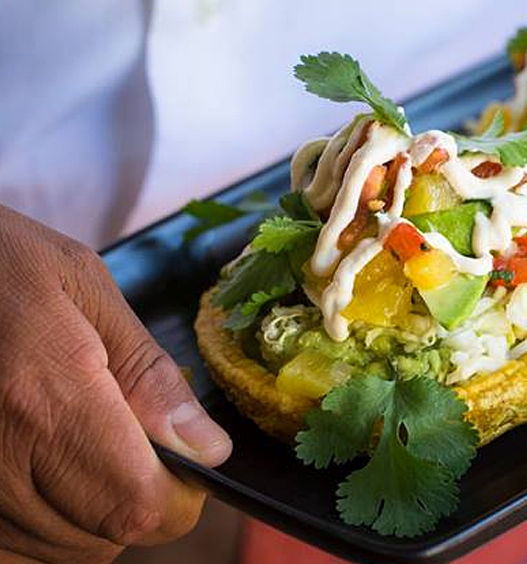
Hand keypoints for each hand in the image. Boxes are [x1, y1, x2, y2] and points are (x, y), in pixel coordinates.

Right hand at [0, 205, 232, 562]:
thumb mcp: (83, 288)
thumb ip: (148, 372)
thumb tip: (207, 446)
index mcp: (48, 400)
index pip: (138, 506)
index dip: (179, 497)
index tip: (188, 460)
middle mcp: (2, 458)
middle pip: (106, 536)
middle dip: (140, 497)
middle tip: (131, 435)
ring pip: (64, 546)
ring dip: (93, 509)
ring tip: (81, 438)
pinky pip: (14, 546)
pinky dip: (47, 521)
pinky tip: (48, 465)